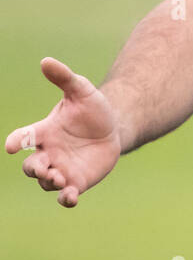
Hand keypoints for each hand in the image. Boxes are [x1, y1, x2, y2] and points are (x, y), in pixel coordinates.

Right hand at [5, 58, 122, 207]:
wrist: (113, 129)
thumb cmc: (92, 109)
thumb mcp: (81, 90)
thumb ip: (64, 78)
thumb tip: (46, 61)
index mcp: (45, 132)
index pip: (23, 136)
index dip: (15, 141)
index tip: (11, 145)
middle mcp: (49, 153)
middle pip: (30, 166)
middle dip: (33, 169)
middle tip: (44, 168)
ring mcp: (61, 169)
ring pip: (45, 182)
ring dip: (49, 182)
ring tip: (59, 177)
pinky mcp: (77, 182)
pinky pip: (66, 195)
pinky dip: (65, 199)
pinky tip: (70, 197)